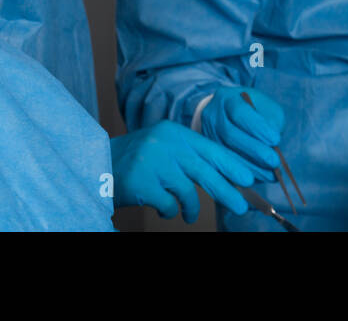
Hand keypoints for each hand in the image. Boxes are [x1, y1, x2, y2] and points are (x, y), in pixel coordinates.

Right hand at [110, 120, 254, 221]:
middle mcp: (165, 144)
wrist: (97, 162)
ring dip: (191, 208)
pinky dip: (170, 211)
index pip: (211, 149)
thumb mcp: (166, 147)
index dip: (232, 165)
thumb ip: (191, 156)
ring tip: (188, 214)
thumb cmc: (140, 159)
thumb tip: (228, 175)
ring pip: (187, 192)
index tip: (250, 178)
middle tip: (241, 207)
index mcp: (175, 132)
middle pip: (204, 171)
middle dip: (226, 191)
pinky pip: (169, 205)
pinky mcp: (142, 183)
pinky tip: (163, 209)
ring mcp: (153, 163)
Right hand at [199, 86, 284, 177]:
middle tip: (274, 161)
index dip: (257, 127)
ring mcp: (206, 135)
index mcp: (226, 98)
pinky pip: (222, 168)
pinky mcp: (206, 154)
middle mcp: (211, 115)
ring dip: (250, 167)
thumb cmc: (255, 112)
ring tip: (271, 175)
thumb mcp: (266, 108)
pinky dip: (241, 176)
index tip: (276, 139)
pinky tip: (258, 180)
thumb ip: (271, 121)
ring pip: (225, 154)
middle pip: (230, 134)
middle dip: (254, 150)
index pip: (239, 111)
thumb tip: (273, 145)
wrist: (231, 118)